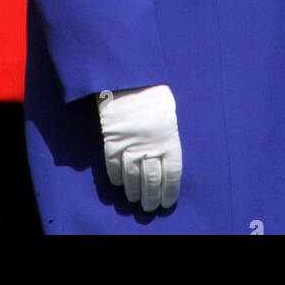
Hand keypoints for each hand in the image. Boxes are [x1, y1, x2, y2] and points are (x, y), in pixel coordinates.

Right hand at [97, 84, 181, 211]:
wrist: (128, 77)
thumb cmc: (152, 93)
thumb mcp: (168, 113)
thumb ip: (167, 136)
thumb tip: (165, 159)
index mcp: (169, 139)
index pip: (172, 175)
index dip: (169, 191)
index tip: (166, 202)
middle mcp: (151, 146)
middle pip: (152, 181)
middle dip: (151, 197)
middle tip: (149, 207)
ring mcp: (130, 145)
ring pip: (132, 178)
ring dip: (134, 192)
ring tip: (135, 199)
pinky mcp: (112, 142)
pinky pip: (114, 167)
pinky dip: (117, 178)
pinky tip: (120, 183)